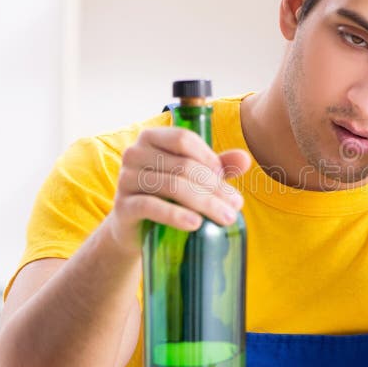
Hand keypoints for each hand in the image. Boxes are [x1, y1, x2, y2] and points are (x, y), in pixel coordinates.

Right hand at [107, 127, 250, 254]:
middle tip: (235, 205)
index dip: (208, 156)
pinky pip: (151, 206)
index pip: (184, 139)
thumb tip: (245, 159)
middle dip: (215, 186)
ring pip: (173, 186)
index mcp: (151, 138)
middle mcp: (134, 153)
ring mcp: (126, 179)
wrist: (134, 228)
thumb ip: (216, 166)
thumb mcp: (192, 177)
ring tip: (226, 218)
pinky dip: (177, 215)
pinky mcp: (122, 206)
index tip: (224, 176)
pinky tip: (197, 224)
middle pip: (183, 165)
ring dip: (205, 203)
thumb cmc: (165, 195)